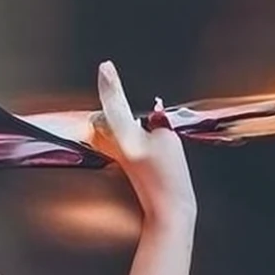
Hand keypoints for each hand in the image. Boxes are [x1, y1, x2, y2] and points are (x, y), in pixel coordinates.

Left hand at [91, 61, 195, 220]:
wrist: (167, 207)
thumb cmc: (168, 176)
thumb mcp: (168, 140)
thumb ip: (158, 122)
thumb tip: (152, 116)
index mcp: (125, 137)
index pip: (115, 105)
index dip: (110, 84)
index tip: (105, 67)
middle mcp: (115, 145)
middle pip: (109, 115)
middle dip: (115, 101)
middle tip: (118, 84)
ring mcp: (117, 155)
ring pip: (112, 126)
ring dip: (121, 116)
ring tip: (132, 113)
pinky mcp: (123, 162)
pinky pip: (120, 137)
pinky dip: (126, 129)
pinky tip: (142, 137)